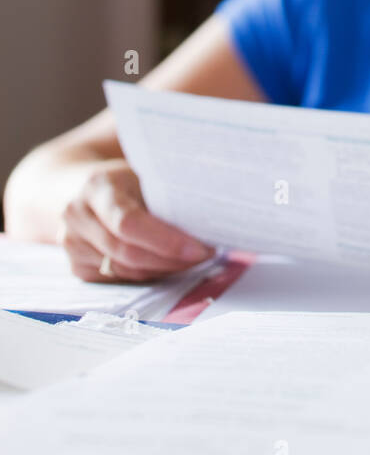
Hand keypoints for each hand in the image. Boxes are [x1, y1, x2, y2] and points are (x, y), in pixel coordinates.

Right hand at [57, 159, 214, 281]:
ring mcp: (72, 243)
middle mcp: (77, 215)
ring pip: (126, 270)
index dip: (166, 241)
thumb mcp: (141, 175)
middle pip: (128, 252)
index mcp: (96, 187)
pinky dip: (148, 274)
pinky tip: (167, 264)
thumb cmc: (122, 181)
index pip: (129, 223)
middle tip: (204, 255)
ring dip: (164, 269)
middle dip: (171, 259)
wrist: (75, 187)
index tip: (199, 248)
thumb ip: (165, 195)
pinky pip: (118, 279)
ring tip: (192, 259)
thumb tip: (212, 219)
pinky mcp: (76, 265)